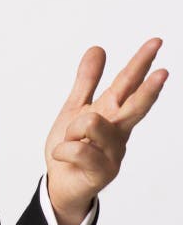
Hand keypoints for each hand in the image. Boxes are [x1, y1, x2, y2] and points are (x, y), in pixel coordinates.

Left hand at [44, 38, 168, 223]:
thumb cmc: (71, 145)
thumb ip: (87, 81)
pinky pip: (76, 148)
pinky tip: (65, 158)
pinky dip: (62, 150)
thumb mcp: (75, 108)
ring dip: (71, 131)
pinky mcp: (103, 171)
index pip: (128, 83)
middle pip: (134, 104)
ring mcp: (114, 152)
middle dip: (148, 88)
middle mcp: (119, 131)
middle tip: (164, 72)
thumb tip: (98, 48)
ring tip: (70, 141)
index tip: (156, 42)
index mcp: (112, 112)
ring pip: (90, 122)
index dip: (140, 62)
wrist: (60, 182)